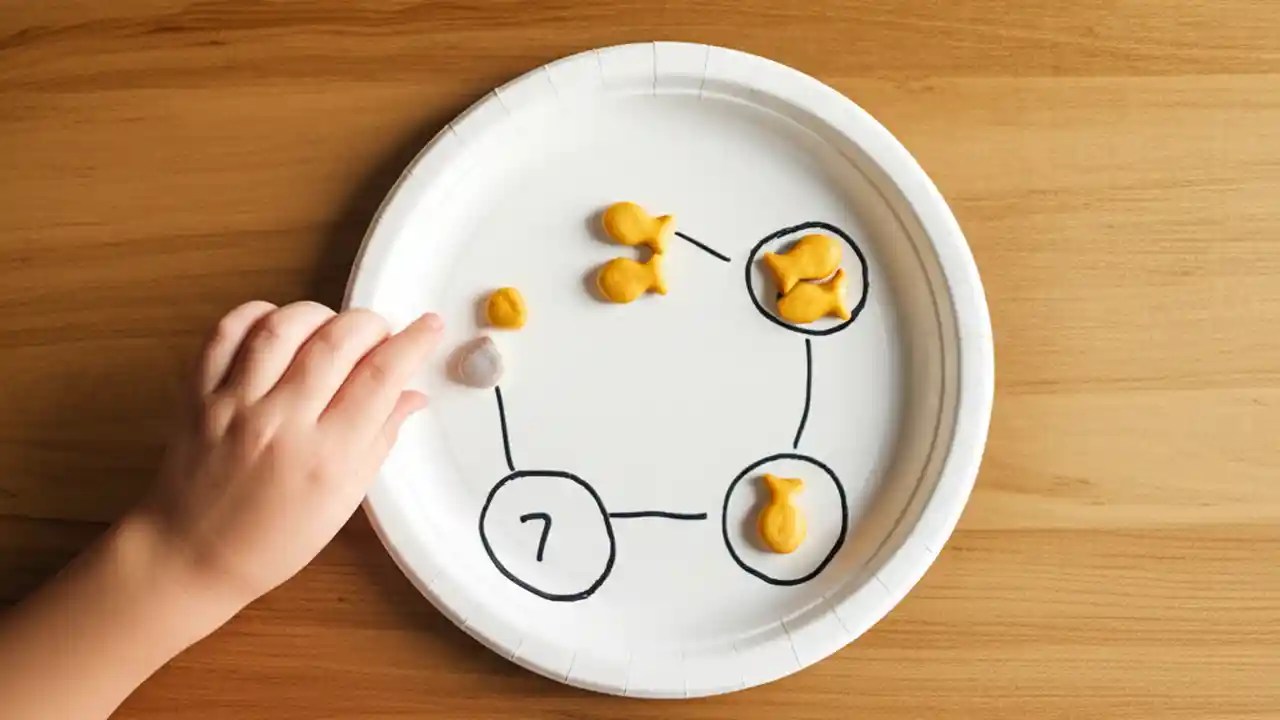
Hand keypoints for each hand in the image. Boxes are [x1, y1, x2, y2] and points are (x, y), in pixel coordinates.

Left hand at [136, 300, 442, 609]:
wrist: (192, 556)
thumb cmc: (275, 539)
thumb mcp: (344, 499)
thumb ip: (381, 438)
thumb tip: (412, 394)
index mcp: (328, 456)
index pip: (381, 378)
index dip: (413, 343)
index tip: (429, 327)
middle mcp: (282, 422)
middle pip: (338, 342)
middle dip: (371, 325)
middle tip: (380, 334)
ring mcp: (235, 404)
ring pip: (285, 326)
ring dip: (320, 315)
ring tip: (332, 330)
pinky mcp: (199, 393)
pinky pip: (228, 331)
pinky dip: (259, 314)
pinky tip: (280, 328)